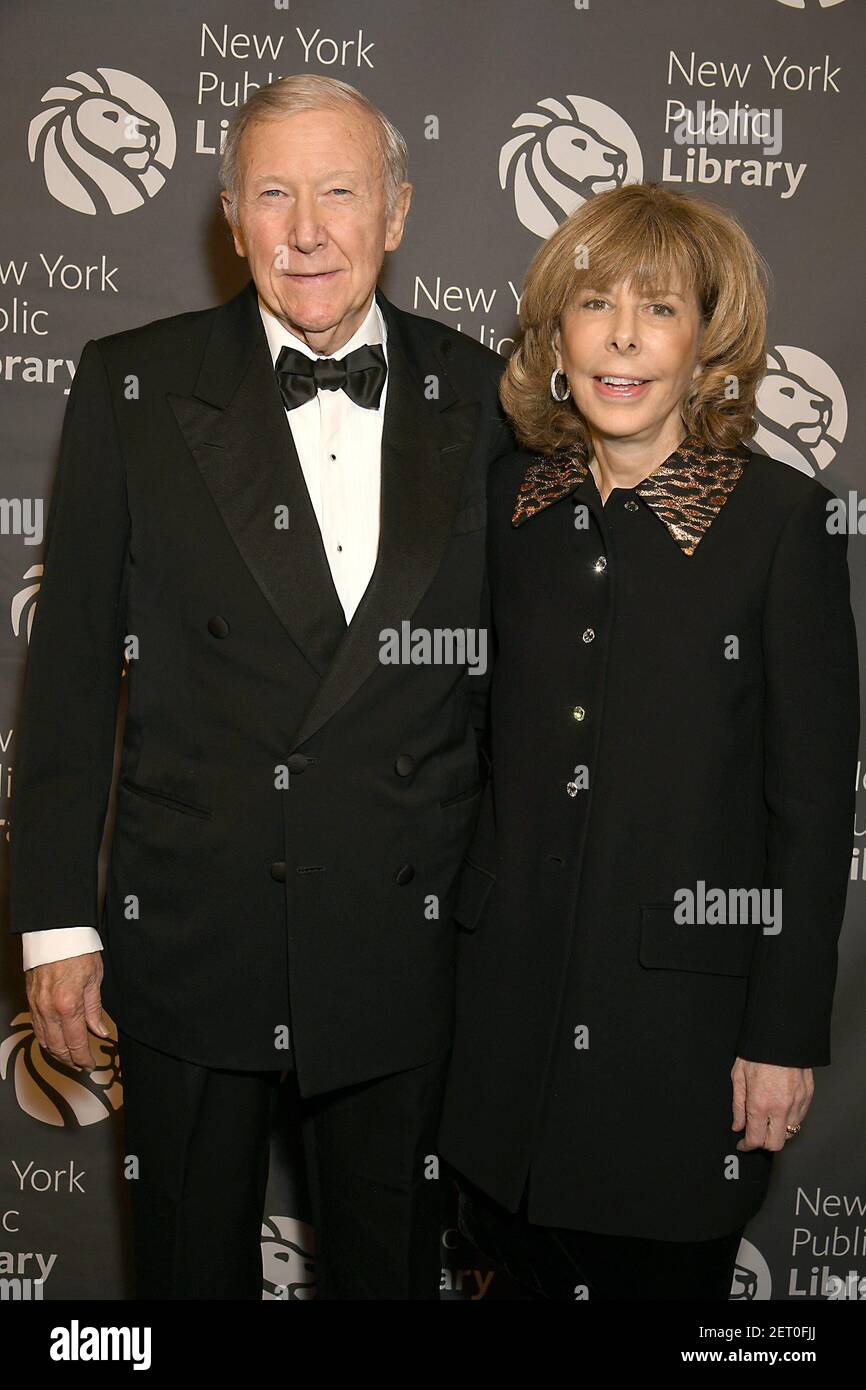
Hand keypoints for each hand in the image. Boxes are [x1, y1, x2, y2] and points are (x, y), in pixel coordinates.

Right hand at [25, 952, 109, 1071]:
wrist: (55, 932)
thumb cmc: (78, 950)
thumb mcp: (94, 979)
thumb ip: (95, 1009)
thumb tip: (99, 1031)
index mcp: (69, 1005)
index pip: (76, 1043)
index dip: (83, 1058)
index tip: (91, 1064)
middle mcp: (49, 1009)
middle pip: (58, 1047)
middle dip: (70, 1060)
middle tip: (81, 1065)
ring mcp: (37, 1006)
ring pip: (44, 1040)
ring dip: (57, 1053)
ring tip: (69, 1058)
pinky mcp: (30, 1001)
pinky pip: (36, 1028)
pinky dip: (45, 1039)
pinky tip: (54, 1042)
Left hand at [731, 1057, 813, 1151]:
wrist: (782, 1036)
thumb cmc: (758, 1052)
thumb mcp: (738, 1076)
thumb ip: (738, 1105)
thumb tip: (737, 1125)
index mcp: (760, 1103)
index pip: (755, 1139)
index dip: (746, 1146)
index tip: (742, 1144)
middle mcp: (780, 1108)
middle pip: (775, 1145)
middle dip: (763, 1144)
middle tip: (756, 1135)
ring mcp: (796, 1104)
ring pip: (789, 1134)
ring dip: (778, 1132)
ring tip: (768, 1121)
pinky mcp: (807, 1097)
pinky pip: (800, 1119)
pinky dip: (789, 1120)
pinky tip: (780, 1111)